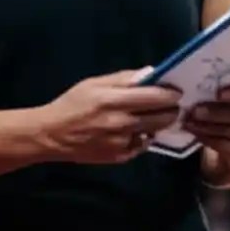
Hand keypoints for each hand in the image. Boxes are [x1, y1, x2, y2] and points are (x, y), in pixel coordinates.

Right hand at [37, 68, 181, 164]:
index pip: (154, 97)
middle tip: (171, 104)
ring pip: (154, 132)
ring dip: (159, 123)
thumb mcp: (93, 83)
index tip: (176, 91)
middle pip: (161, 117)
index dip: (170, 94)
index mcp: (113, 100)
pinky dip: (143, 136)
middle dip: (171, 109)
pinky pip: (142, 145)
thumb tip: (149, 73)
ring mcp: (122, 143)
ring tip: (155, 116)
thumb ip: (123, 79)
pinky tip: (135, 130)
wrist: (53, 135)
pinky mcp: (120, 157)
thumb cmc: (72, 104)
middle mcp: (121, 123)